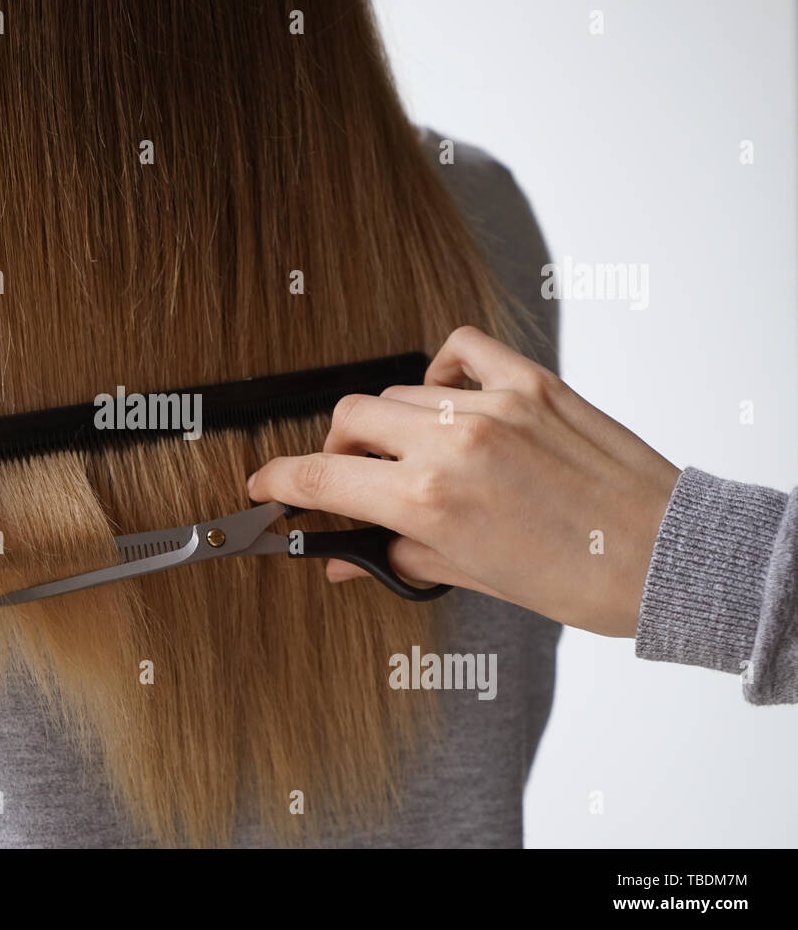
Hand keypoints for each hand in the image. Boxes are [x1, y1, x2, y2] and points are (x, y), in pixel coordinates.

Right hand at [247, 326, 680, 636]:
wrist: (666, 558)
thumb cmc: (579, 579)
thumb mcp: (472, 577)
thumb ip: (397, 555)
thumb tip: (345, 560)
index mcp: (430, 501)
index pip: (321, 478)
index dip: (277, 480)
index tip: (263, 485)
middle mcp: (452, 444)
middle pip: (349, 420)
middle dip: (338, 452)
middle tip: (356, 478)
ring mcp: (492, 404)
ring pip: (398, 391)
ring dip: (392, 423)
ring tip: (419, 453)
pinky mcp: (532, 381)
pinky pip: (459, 349)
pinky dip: (440, 369)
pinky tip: (448, 397)